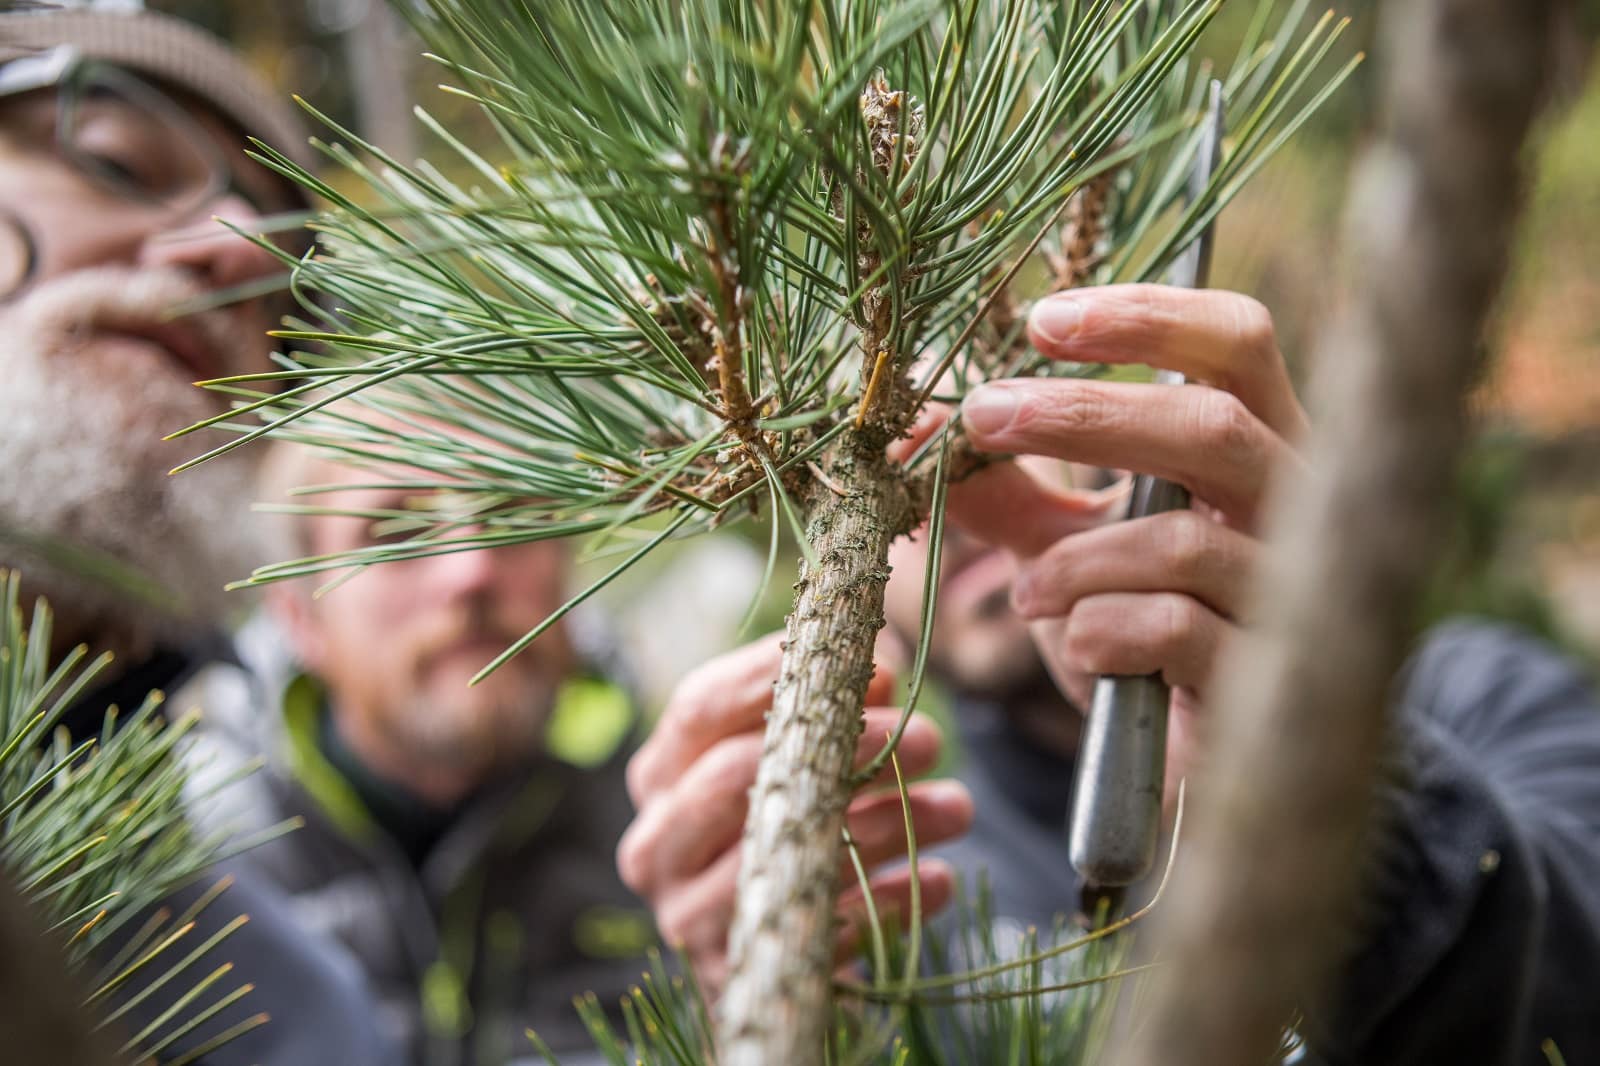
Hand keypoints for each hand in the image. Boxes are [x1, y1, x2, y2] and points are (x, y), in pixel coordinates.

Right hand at [617, 634, 974, 993]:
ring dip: (886, 824)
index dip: (778, 675)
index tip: (870, 665)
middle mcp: (656, 843)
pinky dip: (886, 903)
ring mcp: (685, 915)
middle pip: (735, 774)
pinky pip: (819, 931)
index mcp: (661, 775)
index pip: (699, 706)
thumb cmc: (785, 831)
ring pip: (783, 852)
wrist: (766, 971)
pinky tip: (935, 879)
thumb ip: (824, 708)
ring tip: (958, 807)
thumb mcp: (793, 764)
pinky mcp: (729, 978)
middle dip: (844, 748)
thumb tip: (881, 668)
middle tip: (930, 740)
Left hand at [947, 284, 1306, 791]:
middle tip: (984, 416)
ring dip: (1078, 560)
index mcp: (1256, 444)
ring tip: (1027, 592)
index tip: (1041, 321)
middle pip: (1214, 424)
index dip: (1147, 317)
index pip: (1235, 341)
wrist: (1185, 756)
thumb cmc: (1134, 625)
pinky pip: (1175, 628)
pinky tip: (1075, 643)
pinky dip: (1100, 628)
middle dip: (1086, 417)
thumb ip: (1001, 486)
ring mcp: (1289, 592)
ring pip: (1184, 541)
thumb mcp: (1061, 542)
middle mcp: (1293, 506)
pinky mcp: (1264, 673)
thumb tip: (911, 425)